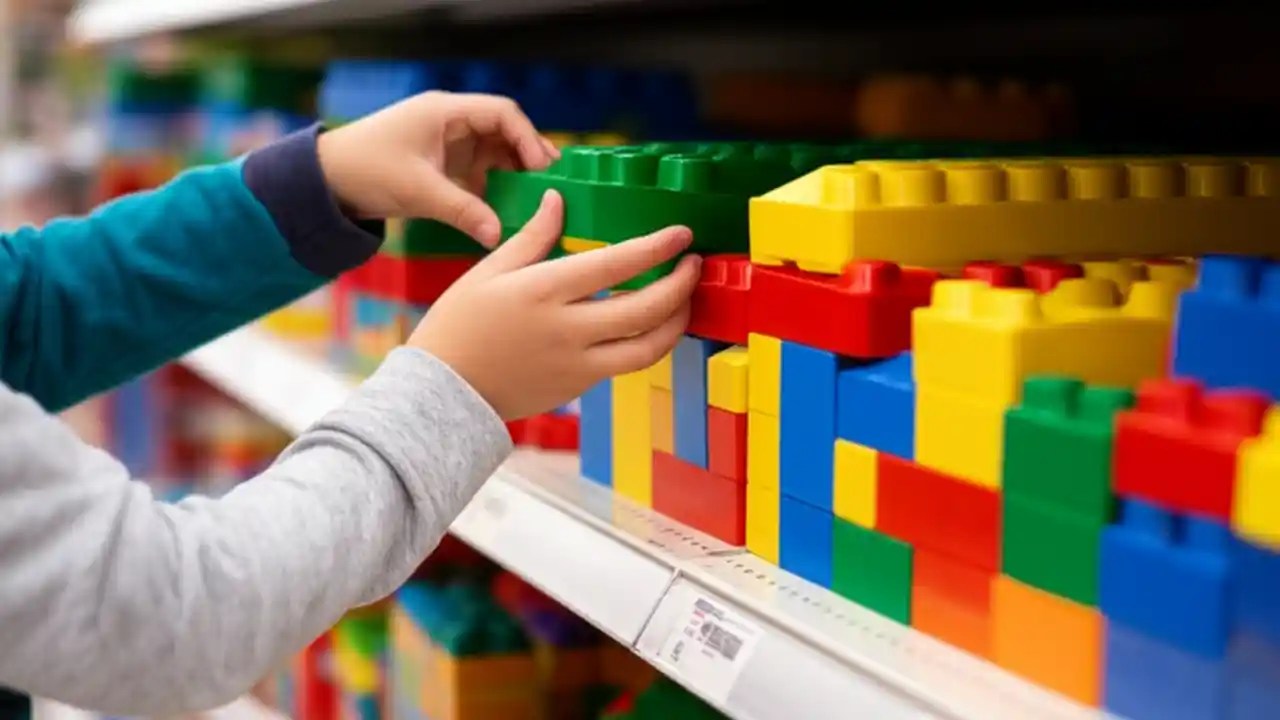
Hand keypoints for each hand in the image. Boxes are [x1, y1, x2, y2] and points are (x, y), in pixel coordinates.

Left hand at [316, 91, 560, 247]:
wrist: (324, 181)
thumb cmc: (365, 170)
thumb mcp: (418, 191)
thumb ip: (462, 211)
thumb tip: (498, 236)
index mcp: (444, 112)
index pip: (502, 113)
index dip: (527, 138)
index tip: (542, 168)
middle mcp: (449, 122)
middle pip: (503, 131)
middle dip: (527, 156)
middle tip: (552, 184)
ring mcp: (446, 142)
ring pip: (492, 152)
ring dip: (512, 173)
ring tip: (534, 198)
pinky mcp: (440, 164)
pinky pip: (477, 171)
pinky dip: (493, 186)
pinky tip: (505, 207)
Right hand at [409, 190, 700, 420]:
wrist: (444, 392)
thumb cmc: (459, 325)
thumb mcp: (488, 272)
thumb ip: (532, 237)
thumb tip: (558, 200)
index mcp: (543, 291)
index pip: (615, 265)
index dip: (656, 248)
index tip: (682, 234)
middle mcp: (566, 329)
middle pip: (644, 309)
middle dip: (680, 285)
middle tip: (693, 264)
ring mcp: (577, 363)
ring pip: (647, 347)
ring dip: (676, 322)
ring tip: (684, 300)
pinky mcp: (579, 386)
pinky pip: (626, 363)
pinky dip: (649, 342)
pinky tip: (653, 324)